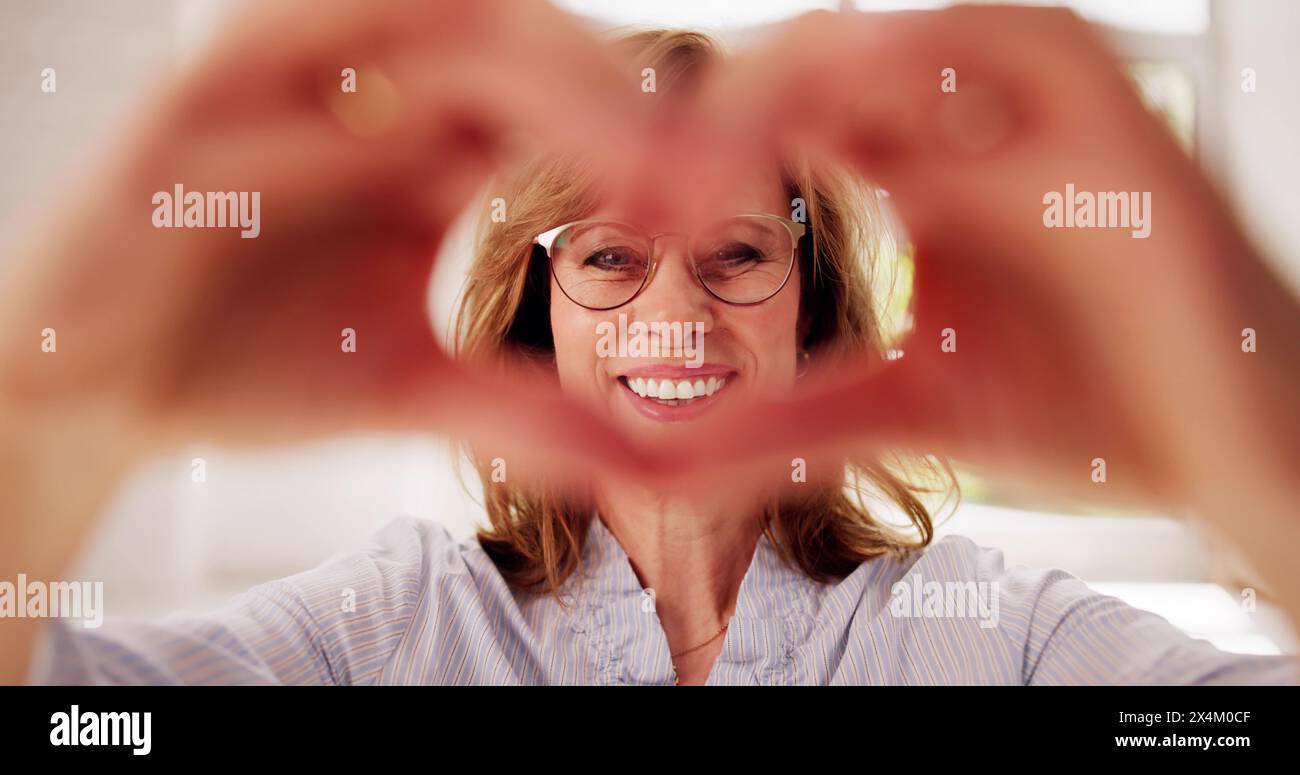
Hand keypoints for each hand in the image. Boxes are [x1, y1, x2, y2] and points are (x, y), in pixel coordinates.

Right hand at [0, 0, 653, 477]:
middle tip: (692, 172)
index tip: (716, 201)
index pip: (554, 92)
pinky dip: (353, 110)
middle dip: (604, 98)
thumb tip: (652, 464)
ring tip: (610, 149)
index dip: (639, 132)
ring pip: (412, 23)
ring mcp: (278, 88)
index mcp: (426, 141)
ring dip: (517, 75)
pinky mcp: (185, 111)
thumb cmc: (259, 368)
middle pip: (508, 38)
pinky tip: (433, 156)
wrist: (107, 392)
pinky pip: (272, 68)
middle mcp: (363, 93)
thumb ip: (519, 403)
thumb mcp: (410, 387)